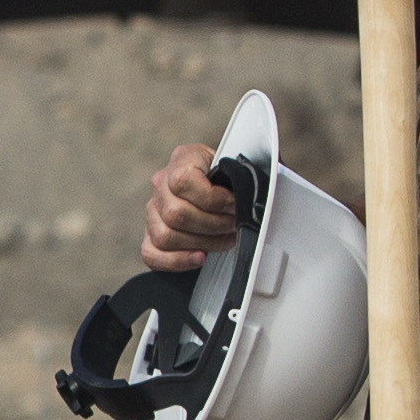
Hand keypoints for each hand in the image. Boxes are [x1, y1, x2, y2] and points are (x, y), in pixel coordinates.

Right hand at [140, 141, 260, 273]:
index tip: (233, 205)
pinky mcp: (150, 237)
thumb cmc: (236, 181)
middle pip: (176, 213)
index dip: (212, 199)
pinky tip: (200, 257)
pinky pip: (152, 254)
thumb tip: (268, 165)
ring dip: (201, 243)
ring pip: (166, 236)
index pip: (183, 181)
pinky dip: (178, 260)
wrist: (226, 192)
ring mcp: (153, 211)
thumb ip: (253, 167)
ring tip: (224, 239)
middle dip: (212, 225)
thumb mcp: (245, 167)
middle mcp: (162, 183)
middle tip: (232, 225)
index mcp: (183, 158)